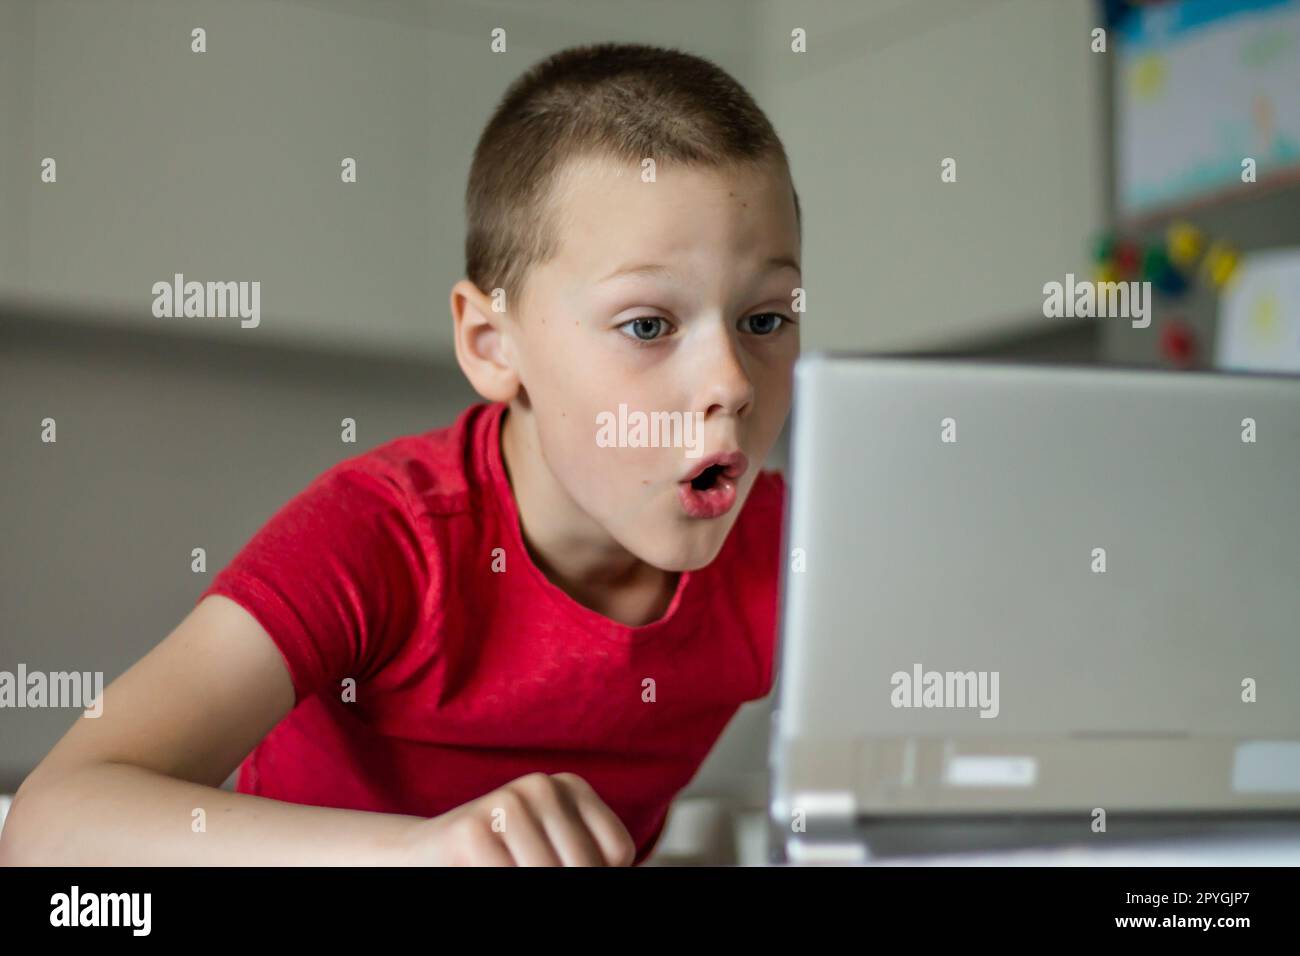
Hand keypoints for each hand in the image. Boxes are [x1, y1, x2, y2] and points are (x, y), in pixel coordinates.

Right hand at [400, 772, 636, 865]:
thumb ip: (586, 859)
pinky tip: (484, 870)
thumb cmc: (501, 859)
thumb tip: (613, 875)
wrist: (422, 852)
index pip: (618, 851)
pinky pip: (509, 876)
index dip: (599, 874)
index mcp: (572, 786)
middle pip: (586, 865)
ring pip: (549, 874)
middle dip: (566, 884)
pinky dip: (500, 885)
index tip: (562, 867)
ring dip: (529, 885)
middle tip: (527, 872)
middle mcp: (543, 785)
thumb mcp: (553, 851)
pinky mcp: (473, 827)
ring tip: (507, 868)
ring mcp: (507, 801)